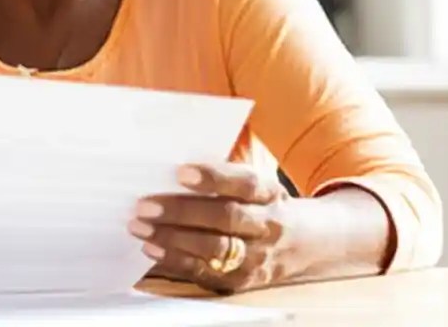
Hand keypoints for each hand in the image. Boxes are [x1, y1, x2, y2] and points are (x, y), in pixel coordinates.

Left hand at [129, 163, 291, 293]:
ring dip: (172, 238)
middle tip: (144, 206)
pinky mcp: (243, 280)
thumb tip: (167, 168)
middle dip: (182, 211)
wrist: (307, 244)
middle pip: (226, 218)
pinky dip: (176, 261)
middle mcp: (267, 225)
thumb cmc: (262, 205)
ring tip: (140, 227)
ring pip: (216, 249)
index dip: (213, 178)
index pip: (244, 184)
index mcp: (269, 194)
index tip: (180, 172)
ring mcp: (257, 256)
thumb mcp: (254, 184)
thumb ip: (221, 176)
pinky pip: (207, 272)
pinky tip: (153, 249)